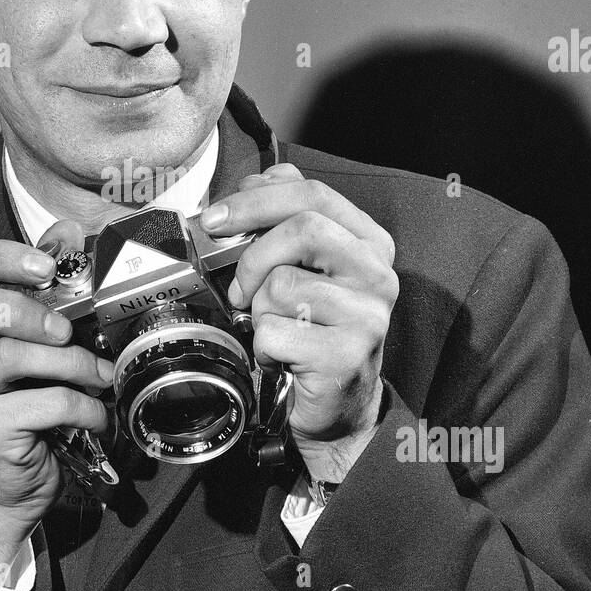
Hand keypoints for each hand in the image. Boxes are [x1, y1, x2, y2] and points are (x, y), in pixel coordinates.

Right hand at [0, 220, 112, 572]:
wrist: (10, 483)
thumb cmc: (27, 400)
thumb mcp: (36, 342)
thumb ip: (49, 290)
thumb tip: (70, 230)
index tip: (44, 267)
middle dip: (23, 308)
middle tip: (65, 329)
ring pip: (11, 356)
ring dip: (72, 362)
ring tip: (101, 375)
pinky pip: (44, 404)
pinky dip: (84, 406)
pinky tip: (97, 414)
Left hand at [199, 166, 398, 481]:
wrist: (338, 405)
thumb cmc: (311, 331)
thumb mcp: (302, 268)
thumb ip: (282, 221)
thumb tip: (250, 184)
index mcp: (367, 240)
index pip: (311, 192)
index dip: (254, 199)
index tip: (213, 218)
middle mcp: (377, 272)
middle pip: (303, 227)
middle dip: (252, 253)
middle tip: (236, 284)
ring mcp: (368, 314)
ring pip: (281, 284)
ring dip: (258, 310)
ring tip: (274, 327)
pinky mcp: (348, 354)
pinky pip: (274, 332)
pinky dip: (262, 346)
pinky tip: (281, 356)